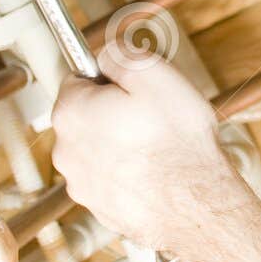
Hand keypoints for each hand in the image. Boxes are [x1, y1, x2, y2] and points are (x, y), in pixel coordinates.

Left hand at [50, 44, 245, 251]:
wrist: (194, 205)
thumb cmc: (176, 143)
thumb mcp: (154, 73)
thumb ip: (119, 53)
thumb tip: (105, 55)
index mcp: (72, 112)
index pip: (78, 78)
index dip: (111, 78)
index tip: (133, 87)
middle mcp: (65, 150)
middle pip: (86, 114)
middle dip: (113, 111)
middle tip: (151, 116)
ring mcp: (80, 183)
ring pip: (97, 147)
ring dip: (119, 143)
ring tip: (156, 147)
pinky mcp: (98, 207)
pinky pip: (109, 177)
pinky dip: (127, 172)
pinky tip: (154, 172)